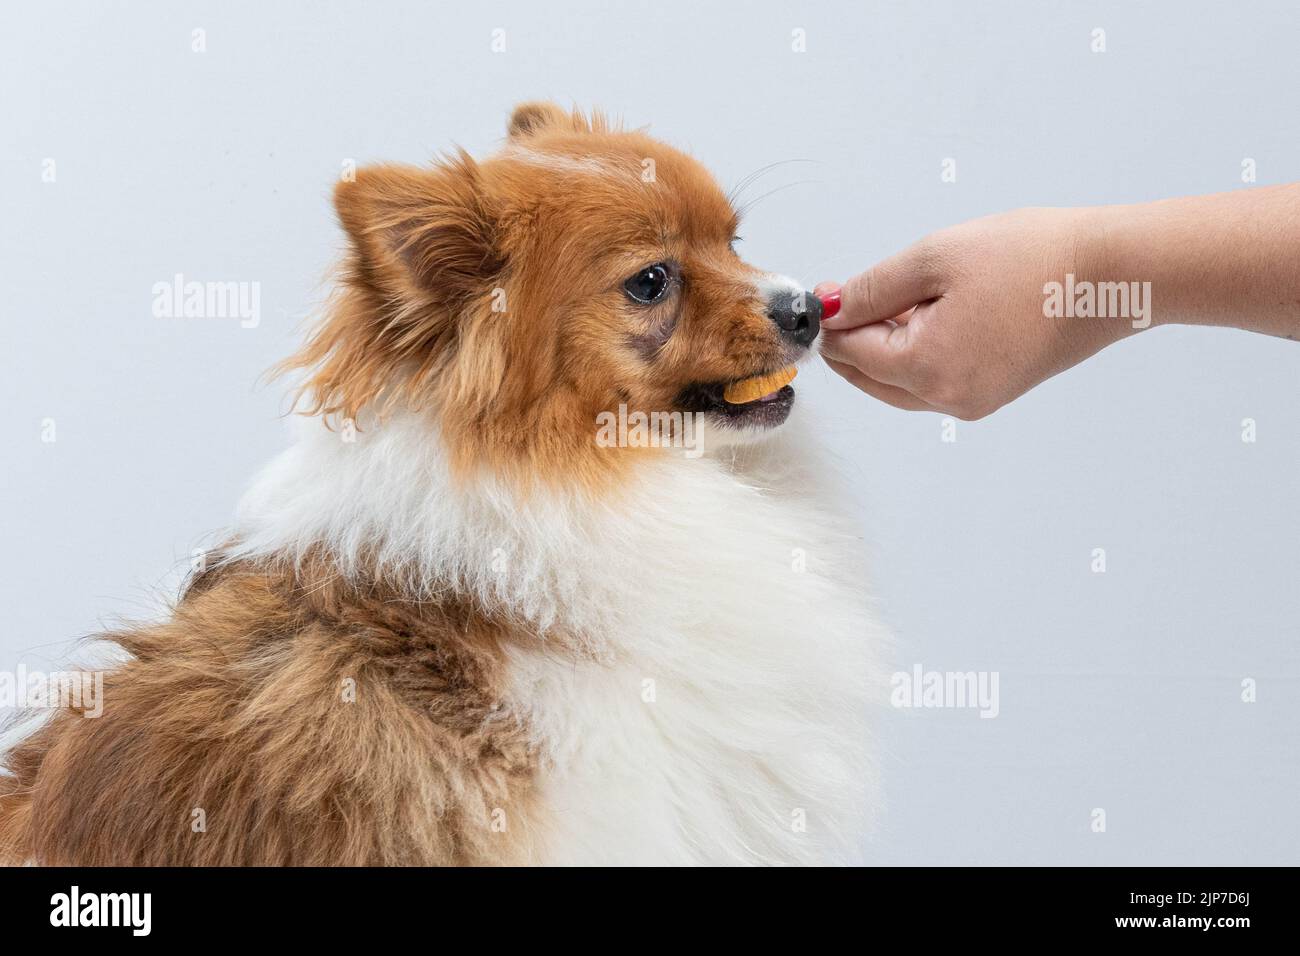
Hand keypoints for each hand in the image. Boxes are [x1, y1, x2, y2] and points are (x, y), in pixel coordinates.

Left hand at [817, 207, 1133, 419]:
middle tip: (852, 289)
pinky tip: (927, 313)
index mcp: (926, 368)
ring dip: (884, 345)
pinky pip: (933, 380)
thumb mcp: (936, 258)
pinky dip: (917, 352)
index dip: (833, 320)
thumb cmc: (1033, 258)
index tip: (826, 288)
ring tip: (896, 295)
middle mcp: (946, 398)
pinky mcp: (992, 393)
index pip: (851, 352)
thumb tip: (832, 309)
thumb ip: (873, 288)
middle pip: (869, 375)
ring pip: (898, 382)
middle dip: (853, 337)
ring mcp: (972, 402)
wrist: (1111, 273)